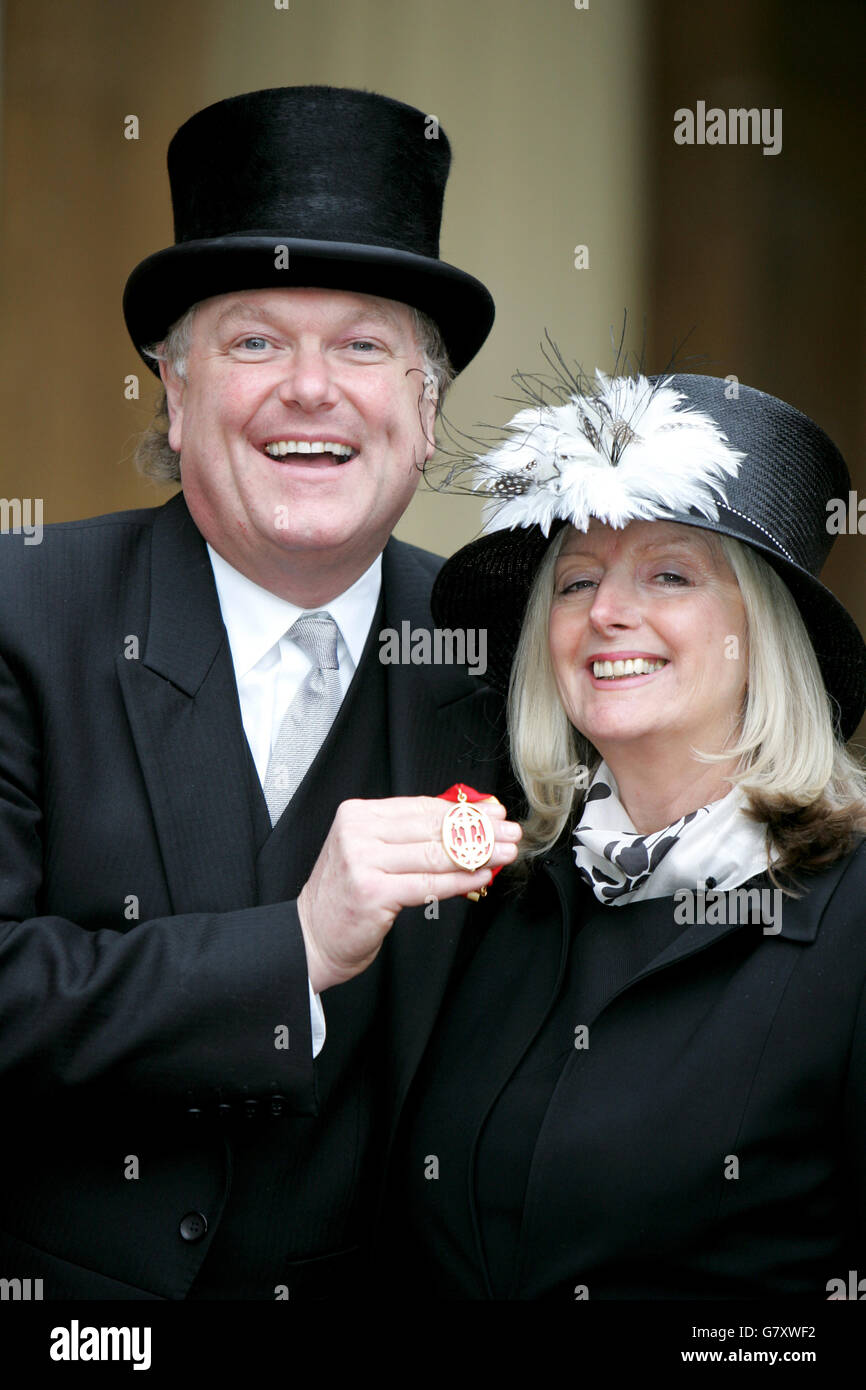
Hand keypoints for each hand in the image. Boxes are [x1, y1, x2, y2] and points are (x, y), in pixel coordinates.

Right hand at [297, 796, 520, 991]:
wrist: (311, 936)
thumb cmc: (347, 896)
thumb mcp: (371, 853)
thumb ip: (410, 837)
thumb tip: (468, 822)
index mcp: (358, 815)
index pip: (422, 807)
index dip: (464, 809)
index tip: (494, 812)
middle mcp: (358, 832)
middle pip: (433, 827)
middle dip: (479, 829)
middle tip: (510, 831)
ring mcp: (363, 861)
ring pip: (435, 854)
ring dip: (478, 853)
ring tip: (505, 852)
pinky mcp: (373, 892)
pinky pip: (429, 884)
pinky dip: (460, 880)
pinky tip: (482, 876)